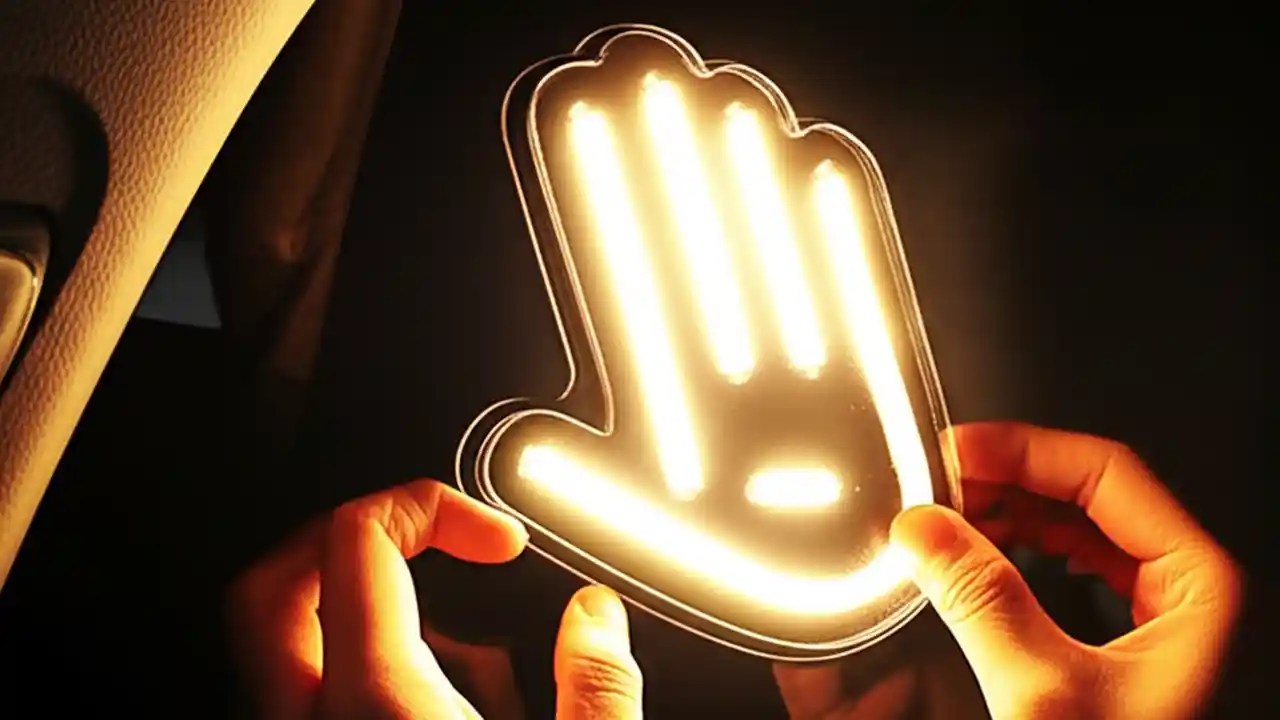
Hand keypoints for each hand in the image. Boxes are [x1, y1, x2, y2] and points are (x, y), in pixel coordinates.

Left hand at [227, 479, 643, 718]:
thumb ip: (598, 688)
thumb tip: (595, 622)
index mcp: (376, 705)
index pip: (357, 538)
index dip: (431, 507)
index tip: (494, 540)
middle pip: (274, 581)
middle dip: (353, 537)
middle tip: (426, 546)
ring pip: (274, 647)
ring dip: (355, 614)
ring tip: (451, 653)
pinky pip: (298, 702)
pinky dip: (355, 675)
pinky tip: (431, 711)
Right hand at [887, 422, 1242, 718]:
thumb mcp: (1044, 692)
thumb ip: (980, 600)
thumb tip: (925, 530)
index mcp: (1198, 586)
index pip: (1106, 472)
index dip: (1023, 450)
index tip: (957, 453)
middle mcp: (1188, 595)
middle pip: (1091, 497)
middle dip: (1008, 483)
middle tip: (942, 485)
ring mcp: (1163, 623)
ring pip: (1082, 532)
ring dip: (1010, 518)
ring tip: (949, 521)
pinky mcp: (1132, 653)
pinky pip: (1076, 573)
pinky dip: (1022, 556)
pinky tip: (981, 562)